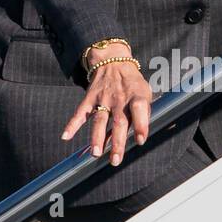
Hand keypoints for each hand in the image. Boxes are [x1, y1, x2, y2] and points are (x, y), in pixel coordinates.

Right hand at [61, 47, 151, 166]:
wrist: (113, 61)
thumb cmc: (133, 83)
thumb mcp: (146, 92)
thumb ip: (147, 113)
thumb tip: (156, 133)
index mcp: (136, 96)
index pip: (140, 110)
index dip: (141, 125)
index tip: (140, 140)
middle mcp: (119, 99)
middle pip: (119, 122)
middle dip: (117, 142)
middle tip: (115, 160)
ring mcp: (103, 98)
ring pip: (99, 120)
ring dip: (97, 137)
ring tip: (95, 153)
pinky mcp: (90, 98)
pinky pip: (80, 112)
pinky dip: (72, 124)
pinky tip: (66, 136)